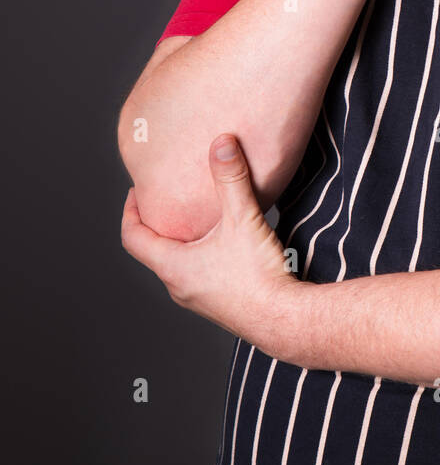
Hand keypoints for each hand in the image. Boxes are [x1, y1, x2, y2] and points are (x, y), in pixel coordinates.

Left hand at [120, 134, 299, 350]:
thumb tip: (222, 143)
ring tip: (193, 218)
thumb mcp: (242, 220)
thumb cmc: (258, 277)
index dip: (130, 211)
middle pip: (153, 252)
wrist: (284, 320)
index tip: (136, 191)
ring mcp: (197, 300)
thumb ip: (231, 179)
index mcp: (173, 267)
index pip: (133, 238)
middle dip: (156, 223)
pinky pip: (197, 277)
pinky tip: (222, 244)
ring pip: (176, 266)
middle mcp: (179, 287)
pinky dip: (198, 256)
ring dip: (179, 242)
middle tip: (164, 199)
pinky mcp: (218, 306)